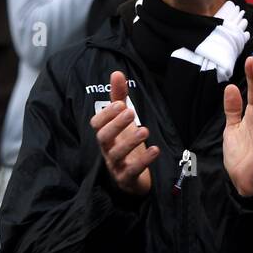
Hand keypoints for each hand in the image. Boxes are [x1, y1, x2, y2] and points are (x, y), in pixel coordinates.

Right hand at [91, 71, 158, 194]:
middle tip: (131, 112)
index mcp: (105, 135)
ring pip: (116, 155)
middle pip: (103, 138)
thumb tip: (116, 73)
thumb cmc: (125, 143)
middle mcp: (107, 150)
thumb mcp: (123, 120)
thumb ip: (119, 97)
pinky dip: (143, 161)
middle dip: (116, 124)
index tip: (120, 104)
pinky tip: (155, 149)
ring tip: (144, 130)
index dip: (106, 115)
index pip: (97, 124)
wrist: (134, 177)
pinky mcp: (127, 179)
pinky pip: (132, 172)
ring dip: (130, 142)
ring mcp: (115, 166)